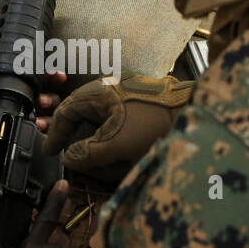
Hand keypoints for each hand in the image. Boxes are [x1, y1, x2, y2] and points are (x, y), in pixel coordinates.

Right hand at [44, 74, 193, 179]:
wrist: (198, 114)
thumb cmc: (153, 126)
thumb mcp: (116, 144)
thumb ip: (87, 153)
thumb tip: (69, 159)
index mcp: (99, 92)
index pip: (67, 111)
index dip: (56, 133)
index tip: (51, 152)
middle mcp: (111, 88)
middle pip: (83, 113)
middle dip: (75, 135)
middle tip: (69, 154)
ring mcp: (129, 94)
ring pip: (101, 118)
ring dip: (95, 138)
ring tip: (94, 157)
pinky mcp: (144, 104)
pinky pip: (118, 120)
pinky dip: (112, 136)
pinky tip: (117, 151)